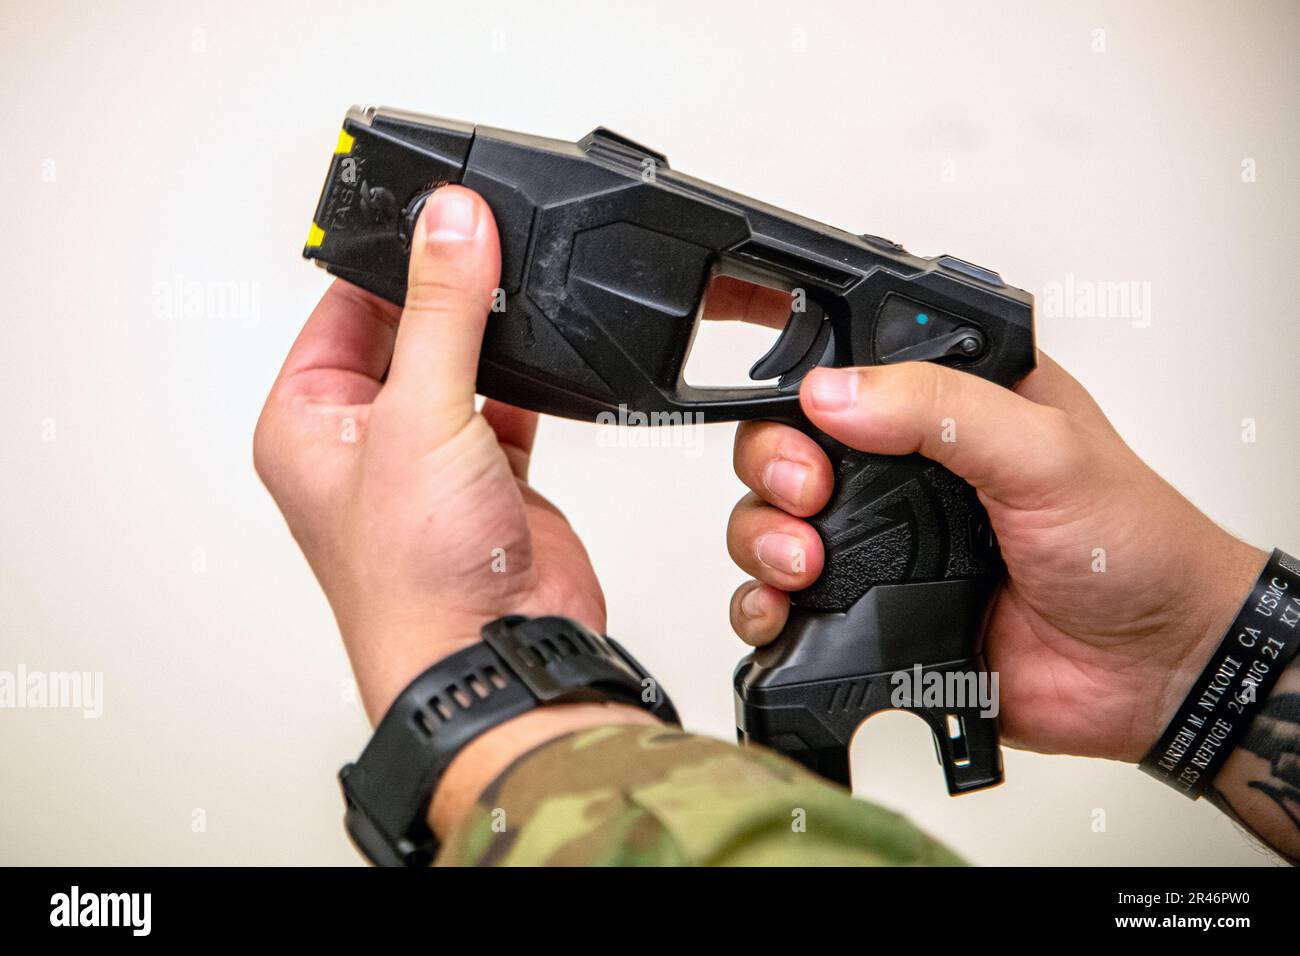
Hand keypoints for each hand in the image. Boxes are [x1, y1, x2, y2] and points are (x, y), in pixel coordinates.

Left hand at [254, 186, 605, 722]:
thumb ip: (442, 312)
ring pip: (461, 365)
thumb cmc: (414, 577)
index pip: (343, 308)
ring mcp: (432, 458)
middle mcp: (364, 439)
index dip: (389, 258)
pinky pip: (510, 405)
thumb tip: (450, 224)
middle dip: (448, 294)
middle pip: (407, 330)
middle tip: (488, 248)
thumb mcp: (418, 419)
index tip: (437, 213)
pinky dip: (530, 380)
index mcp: (308, 421)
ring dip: (490, 336)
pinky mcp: (491, 476)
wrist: (495, 652)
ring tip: (520, 302)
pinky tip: (546, 358)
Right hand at [726, 348, 1264, 762]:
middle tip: (810, 491)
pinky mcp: (868, 608)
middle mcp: (902, 467)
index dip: (796, 371)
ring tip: (805, 559)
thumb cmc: (1131, 547)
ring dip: (761, 534)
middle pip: (786, 442)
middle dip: (773, 463)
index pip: (846, 364)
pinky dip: (761, 604)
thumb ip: (940, 408)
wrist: (1151, 669)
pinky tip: (782, 606)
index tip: (785, 400)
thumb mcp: (1044, 449)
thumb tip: (835, 392)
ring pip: (769, 518)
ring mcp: (880, 539)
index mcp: (947, 402)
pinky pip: (781, 600)